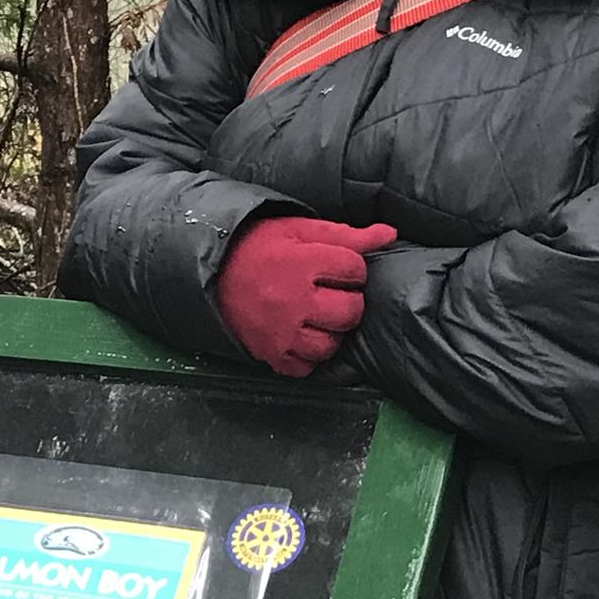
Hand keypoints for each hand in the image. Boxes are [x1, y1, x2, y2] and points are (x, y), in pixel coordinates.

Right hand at [214, 217, 397, 377]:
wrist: (210, 270)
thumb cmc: (256, 246)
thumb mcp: (298, 230)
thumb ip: (346, 235)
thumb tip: (388, 234)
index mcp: (301, 264)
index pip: (354, 269)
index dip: (350, 267)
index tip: (334, 266)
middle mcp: (292, 301)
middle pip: (350, 311)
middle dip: (348, 300)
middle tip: (330, 292)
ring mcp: (280, 331)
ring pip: (331, 344)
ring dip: (331, 331)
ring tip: (318, 316)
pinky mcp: (269, 353)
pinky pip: (305, 368)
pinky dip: (307, 356)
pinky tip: (302, 336)